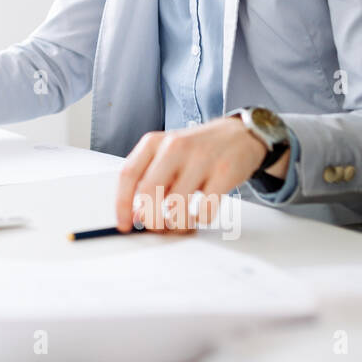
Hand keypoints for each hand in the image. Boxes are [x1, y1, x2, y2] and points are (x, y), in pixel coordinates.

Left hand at [114, 117, 275, 231]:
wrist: (239, 134)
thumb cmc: (197, 149)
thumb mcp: (166, 155)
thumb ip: (149, 179)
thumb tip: (136, 214)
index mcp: (153, 142)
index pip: (128, 175)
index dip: (121, 204)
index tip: (123, 225)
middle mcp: (174, 147)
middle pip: (149, 191)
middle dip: (150, 218)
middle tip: (156, 227)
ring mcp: (201, 159)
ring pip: (177, 205)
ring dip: (176, 223)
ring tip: (180, 222)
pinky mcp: (224, 172)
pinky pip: (205, 210)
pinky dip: (200, 220)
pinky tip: (200, 213)